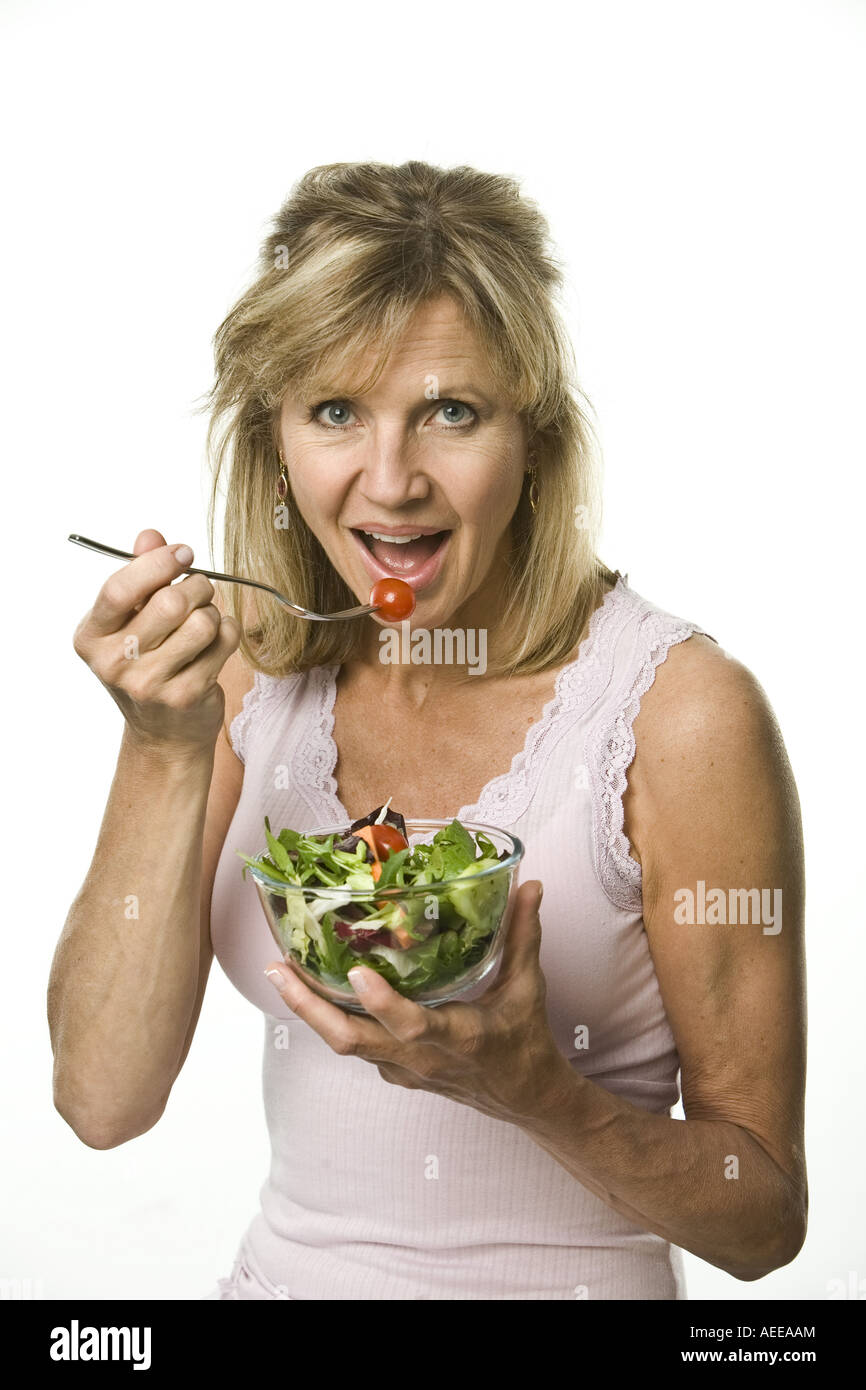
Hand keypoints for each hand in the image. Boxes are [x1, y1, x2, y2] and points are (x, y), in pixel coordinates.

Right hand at [72, 528, 240, 756]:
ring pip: (202, 621)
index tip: (182, 552)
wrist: (164, 733)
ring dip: (211, 612)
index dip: (156, 563)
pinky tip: (214, 644)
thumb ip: (139, 575)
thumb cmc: (147, 665)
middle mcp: (114, 663)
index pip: (119, 589)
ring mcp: (149, 684)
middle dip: (196, 586)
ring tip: (203, 622)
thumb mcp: (131, 621)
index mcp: (91, 638)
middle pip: (170, 602)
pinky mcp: (186, 695)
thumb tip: (150, 536)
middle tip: (199, 590)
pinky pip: (224, 641)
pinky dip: (228, 633)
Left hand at [264, 881, 571, 1126]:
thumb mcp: (527, 987)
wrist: (524, 1098)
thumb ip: (524, 934)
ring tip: (280, 971)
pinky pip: (355, 1044)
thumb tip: (529, 885)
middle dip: (310, 1007)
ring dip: (309, 1010)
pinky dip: (329, 1017)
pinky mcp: (395, 1070)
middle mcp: (422, 1057)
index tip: (356, 972)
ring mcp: (403, 1067)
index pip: (413, 1024)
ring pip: (345, 1044)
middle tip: (279, 969)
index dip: (382, 1002)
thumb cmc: (524, 1039)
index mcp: (458, 1036)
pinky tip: (310, 987)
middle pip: (353, 1040)